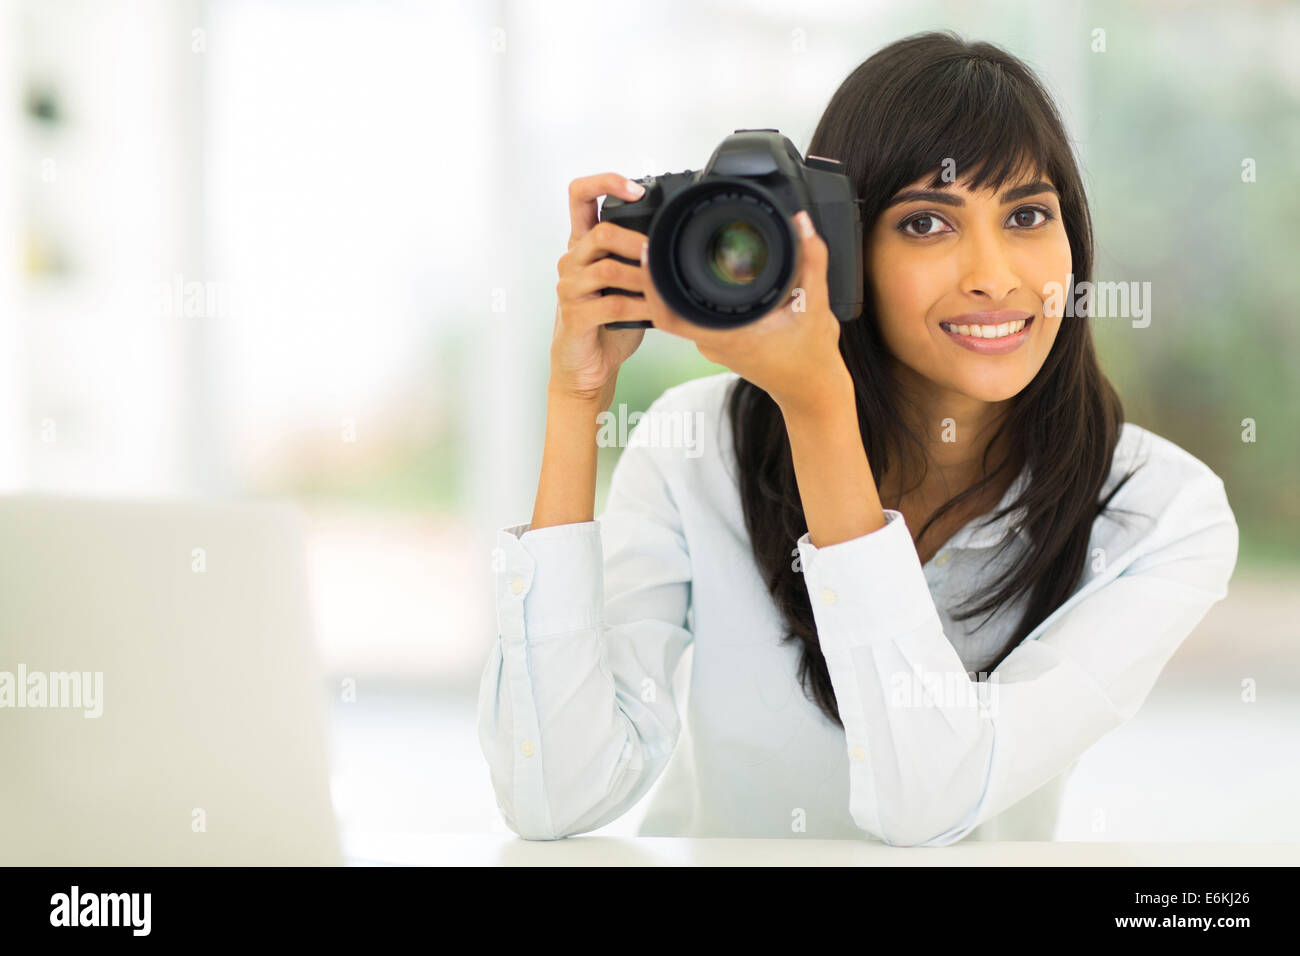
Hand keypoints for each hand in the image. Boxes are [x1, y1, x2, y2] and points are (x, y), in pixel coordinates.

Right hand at [549, 173, 655, 408]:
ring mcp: (569, 288)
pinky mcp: (574, 316)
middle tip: (661, 253)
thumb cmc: (609, 320)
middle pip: (600, 232)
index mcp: (582, 245)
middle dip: (637, 240)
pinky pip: (611, 304)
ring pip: (607, 268)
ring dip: (642, 277)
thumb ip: (639, 257)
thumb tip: (679, 239)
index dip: (606, 183)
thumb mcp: (626, 281)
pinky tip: (655, 312)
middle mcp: (571, 261)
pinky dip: (639, 307)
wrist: (589, 364)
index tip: (636, 189)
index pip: (579, 195)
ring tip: (662, 286)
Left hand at [642, 209, 851, 413]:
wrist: (812, 390)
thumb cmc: (812, 357)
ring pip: (683, 311)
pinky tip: (703, 272)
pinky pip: (696, 316)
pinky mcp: (721, 343)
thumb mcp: (816, 304)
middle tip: (659, 241)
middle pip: (670, 307)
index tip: (648, 255)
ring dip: (677, 284)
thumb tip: (802, 222)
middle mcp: (714, 343)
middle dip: (662, 274)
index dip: (652, 285)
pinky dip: (694, 294)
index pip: (670, 315)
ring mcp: (715, 345)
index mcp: (727, 336)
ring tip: (676, 249)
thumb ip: (812, 260)